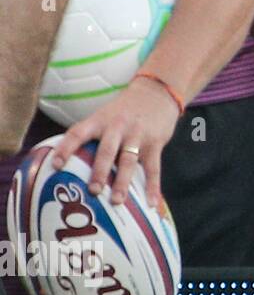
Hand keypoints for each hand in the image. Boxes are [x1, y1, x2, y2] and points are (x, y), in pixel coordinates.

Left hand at [50, 77, 180, 209]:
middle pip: (107, 151)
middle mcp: (117, 127)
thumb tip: (65, 163)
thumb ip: (90, 134)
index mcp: (100, 120)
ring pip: (129, 161)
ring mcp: (137, 135)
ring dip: (123, 182)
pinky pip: (153, 168)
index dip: (65, 148)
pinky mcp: (155, 143)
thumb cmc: (124, 110)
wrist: (156, 92)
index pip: (78, 133)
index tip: (55, 165)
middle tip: (93, 190)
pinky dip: (153, 186)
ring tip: (117, 200)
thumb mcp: (104, 115)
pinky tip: (151, 202)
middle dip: (100, 171)